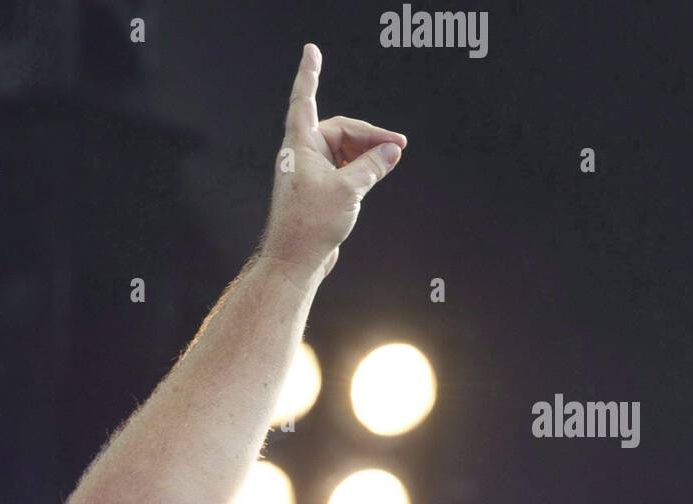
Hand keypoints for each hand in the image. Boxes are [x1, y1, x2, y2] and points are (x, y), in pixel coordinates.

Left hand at [258, 44, 406, 287]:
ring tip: (389, 162)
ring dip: (367, 154)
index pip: (304, 100)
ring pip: (343, 151)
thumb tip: (392, 150)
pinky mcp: (317, 192)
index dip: (310, 74)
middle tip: (397, 146)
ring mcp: (309, 174)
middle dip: (369, 136)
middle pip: (340, 130)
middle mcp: (302, 156)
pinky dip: (360, 170)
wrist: (295, 263)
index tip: (311, 51)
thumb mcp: (350, 189)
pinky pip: (342, 169)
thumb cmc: (311, 226)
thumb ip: (373, 165)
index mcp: (300, 146)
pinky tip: (374, 176)